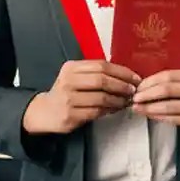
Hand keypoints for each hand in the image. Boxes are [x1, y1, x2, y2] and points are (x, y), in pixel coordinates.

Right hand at [22, 61, 140, 134]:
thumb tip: (126, 78)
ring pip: (101, 98)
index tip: (135, 78)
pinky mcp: (70, 115)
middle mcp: (68, 81)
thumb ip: (96, 74)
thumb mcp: (76, 77)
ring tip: (127, 101)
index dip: (121, 72)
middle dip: (122, 85)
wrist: (44, 112)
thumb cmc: (66, 93)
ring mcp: (68, 99)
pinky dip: (109, 110)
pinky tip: (115, 109)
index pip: (101, 66)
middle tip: (133, 91)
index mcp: (71, 68)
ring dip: (118, 100)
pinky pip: (96, 112)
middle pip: (102, 80)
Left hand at [131, 69, 179, 136]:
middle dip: (147, 94)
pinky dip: (161, 117)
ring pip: (169, 106)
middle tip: (134, 98)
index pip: (169, 75)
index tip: (139, 86)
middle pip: (167, 89)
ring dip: (150, 108)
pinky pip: (175, 119)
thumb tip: (151, 85)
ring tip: (138, 109)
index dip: (151, 81)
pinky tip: (152, 116)